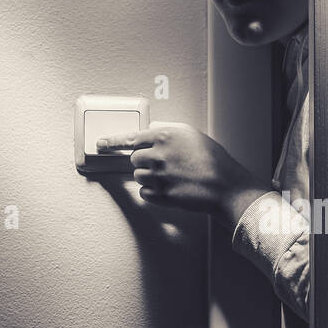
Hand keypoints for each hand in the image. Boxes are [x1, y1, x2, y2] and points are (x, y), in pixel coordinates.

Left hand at [97, 125, 268, 228]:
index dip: (113, 141)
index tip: (101, 144)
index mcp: (166, 135)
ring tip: (171, 177)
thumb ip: (168, 133)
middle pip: (134, 159)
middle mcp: (159, 154)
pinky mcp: (161, 194)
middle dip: (144, 162)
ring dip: (149, 177)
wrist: (226, 186)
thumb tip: (151, 133)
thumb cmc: (214, 161)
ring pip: (138, 176)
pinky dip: (153, 192)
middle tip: (161, 165)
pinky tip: (170, 188)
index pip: (131, 137)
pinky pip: (145, 193)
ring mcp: (159, 176)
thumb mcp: (193, 135)